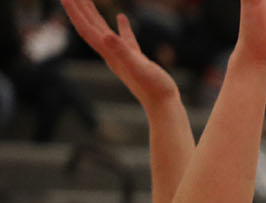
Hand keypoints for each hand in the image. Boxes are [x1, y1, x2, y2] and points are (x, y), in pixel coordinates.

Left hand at [60, 0, 177, 105]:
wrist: (163, 104)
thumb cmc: (153, 88)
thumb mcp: (139, 66)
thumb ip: (122, 50)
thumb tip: (107, 35)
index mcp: (109, 53)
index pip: (87, 29)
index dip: (76, 13)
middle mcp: (111, 53)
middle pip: (90, 27)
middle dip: (80, 10)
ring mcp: (123, 56)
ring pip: (104, 30)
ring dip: (94, 15)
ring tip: (87, 0)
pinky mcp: (136, 58)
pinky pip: (125, 38)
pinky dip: (122, 26)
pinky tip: (122, 17)